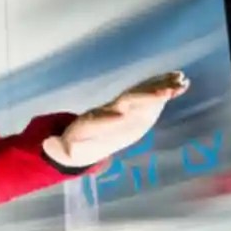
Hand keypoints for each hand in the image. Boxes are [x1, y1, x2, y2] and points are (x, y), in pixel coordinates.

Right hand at [43, 71, 190, 167]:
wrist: (87, 151)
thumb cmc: (77, 144)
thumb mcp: (65, 147)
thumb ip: (60, 147)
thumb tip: (49, 144)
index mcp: (111, 126)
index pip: (125, 113)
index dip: (139, 104)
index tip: (152, 98)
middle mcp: (126, 123)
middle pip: (143, 107)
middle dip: (157, 96)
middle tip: (174, 87)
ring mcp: (133, 117)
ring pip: (151, 101)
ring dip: (166, 90)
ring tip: (181, 81)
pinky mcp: (135, 109)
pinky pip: (151, 96)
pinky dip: (163, 86)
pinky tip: (177, 79)